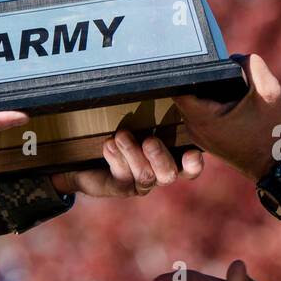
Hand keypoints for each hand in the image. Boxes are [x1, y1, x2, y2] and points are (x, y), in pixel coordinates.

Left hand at [50, 129, 203, 197]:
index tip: (191, 153)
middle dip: (160, 157)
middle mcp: (158, 174)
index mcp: (169, 158)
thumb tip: (170, 93)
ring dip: (133, 153)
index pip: (190, 167)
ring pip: (145, 176)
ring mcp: (140, 183)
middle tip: (149, 140)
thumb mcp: (139, 123)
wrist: (87, 154)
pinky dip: (116, 157)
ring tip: (120, 136)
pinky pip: (123, 176)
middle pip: (169, 174)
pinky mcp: (121, 188)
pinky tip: (108, 144)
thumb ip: (156, 116)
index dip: (193, 164)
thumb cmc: (121, 133)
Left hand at [175, 53, 280, 181]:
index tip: (204, 60)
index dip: (188, 67)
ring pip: (198, 102)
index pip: (177, 84)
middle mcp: (194, 130)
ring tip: (236, 93)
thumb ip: (250, 63)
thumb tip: (232, 57)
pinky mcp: (210, 139)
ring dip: (213, 92)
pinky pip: (206, 114)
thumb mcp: (269, 89)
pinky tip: (238, 105)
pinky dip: (218, 105)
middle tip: (228, 75)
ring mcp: (200, 137)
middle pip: (188, 91)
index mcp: (202, 118)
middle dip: (206, 79)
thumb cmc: (276, 132)